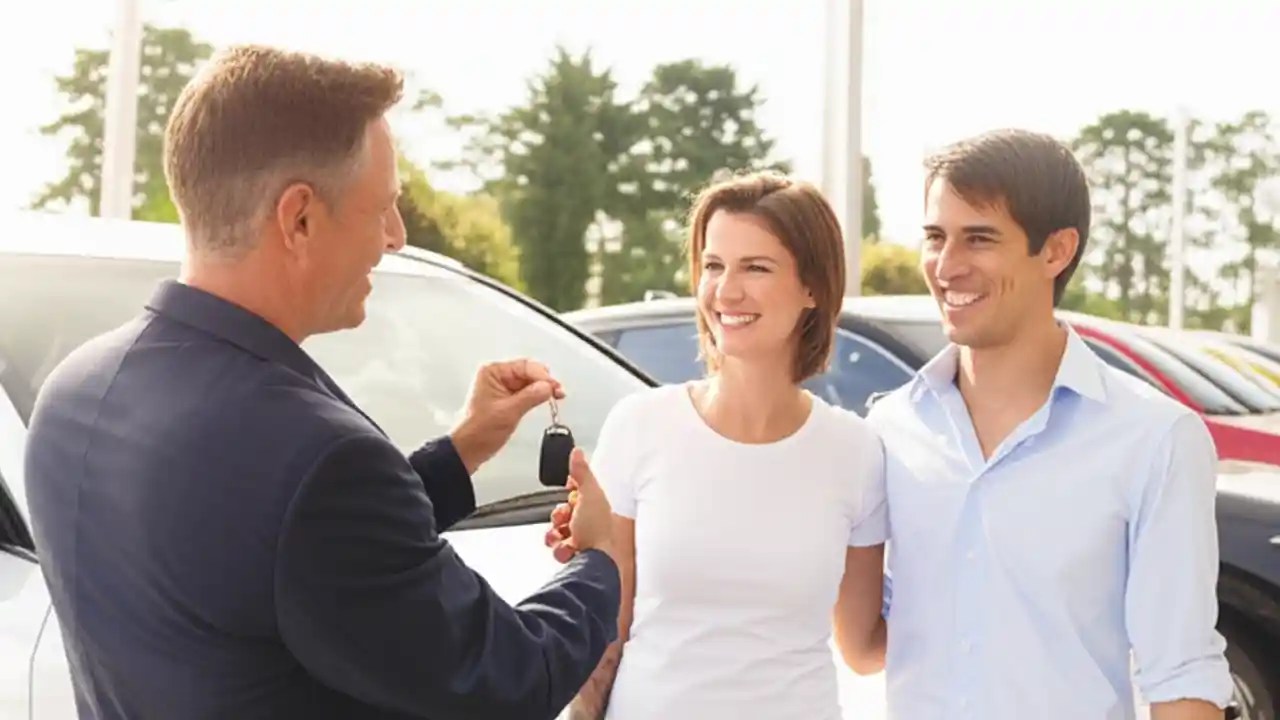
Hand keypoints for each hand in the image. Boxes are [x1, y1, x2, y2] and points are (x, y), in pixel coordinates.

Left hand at [450, 359, 563, 473]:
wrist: (467, 450)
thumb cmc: (476, 431)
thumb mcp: (508, 412)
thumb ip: (530, 397)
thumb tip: (547, 387)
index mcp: (492, 372)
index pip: (525, 366)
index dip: (542, 376)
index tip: (554, 387)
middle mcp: (496, 376)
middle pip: (529, 372)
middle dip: (545, 381)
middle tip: (557, 392)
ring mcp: (502, 387)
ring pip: (530, 382)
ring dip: (543, 389)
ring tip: (555, 396)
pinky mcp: (507, 399)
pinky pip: (527, 392)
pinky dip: (538, 396)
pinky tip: (545, 400)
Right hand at [544, 449, 612, 561]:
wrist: (597, 562)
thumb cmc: (598, 530)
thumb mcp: (589, 494)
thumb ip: (582, 472)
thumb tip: (577, 452)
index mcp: (596, 505)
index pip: (577, 493)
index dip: (569, 494)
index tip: (569, 495)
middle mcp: (590, 522)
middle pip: (563, 512)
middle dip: (558, 516)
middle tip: (564, 519)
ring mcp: (582, 539)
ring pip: (557, 531)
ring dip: (555, 534)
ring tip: (563, 537)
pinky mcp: (574, 555)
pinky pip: (558, 547)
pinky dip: (560, 549)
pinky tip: (567, 549)